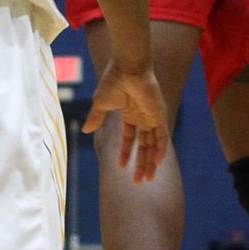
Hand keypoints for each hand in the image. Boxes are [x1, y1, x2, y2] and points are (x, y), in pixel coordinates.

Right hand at [84, 62, 169, 183]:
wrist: (127, 68)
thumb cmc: (113, 81)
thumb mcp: (102, 104)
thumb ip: (96, 118)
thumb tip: (86, 131)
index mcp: (130, 114)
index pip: (129, 138)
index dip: (125, 152)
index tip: (121, 167)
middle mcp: (142, 117)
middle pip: (143, 145)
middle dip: (141, 163)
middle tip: (139, 181)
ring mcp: (152, 116)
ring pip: (153, 144)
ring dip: (150, 161)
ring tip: (147, 178)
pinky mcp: (159, 115)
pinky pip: (162, 136)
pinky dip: (160, 149)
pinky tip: (157, 162)